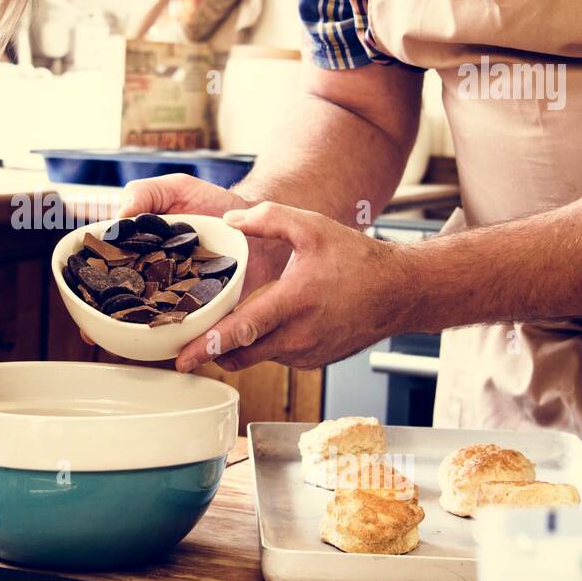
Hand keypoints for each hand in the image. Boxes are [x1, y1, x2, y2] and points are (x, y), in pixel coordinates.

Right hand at [73, 174, 289, 349]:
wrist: (260, 221)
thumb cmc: (213, 203)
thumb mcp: (176, 188)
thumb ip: (145, 193)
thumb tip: (119, 216)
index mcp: (141, 253)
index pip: (111, 270)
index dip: (91, 285)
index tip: (79, 299)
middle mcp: (156, 279)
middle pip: (126, 302)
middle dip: (107, 319)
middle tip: (94, 333)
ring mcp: (181, 298)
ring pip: (153, 321)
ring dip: (137, 334)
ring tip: (122, 344)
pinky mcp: (208, 311)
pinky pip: (192, 329)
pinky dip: (181, 340)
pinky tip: (172, 348)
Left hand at [173, 202, 413, 373]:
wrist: (398, 292)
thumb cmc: (358, 260)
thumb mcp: (312, 228)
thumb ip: (268, 219)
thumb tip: (229, 221)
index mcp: (294, 302)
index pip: (241, 331)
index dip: (207, 346)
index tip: (182, 358)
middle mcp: (298, 335)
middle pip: (240, 354)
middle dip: (211, 352)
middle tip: (185, 346)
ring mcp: (306, 353)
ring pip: (257, 356)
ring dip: (239, 345)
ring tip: (227, 325)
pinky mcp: (313, 361)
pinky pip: (277, 356)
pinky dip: (265, 345)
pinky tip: (269, 323)